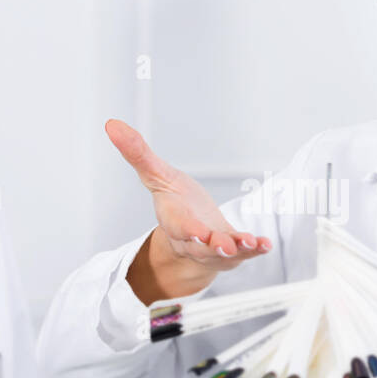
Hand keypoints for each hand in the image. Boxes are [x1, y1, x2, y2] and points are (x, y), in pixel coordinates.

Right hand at [105, 119, 272, 303]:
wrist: (192, 235)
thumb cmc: (176, 204)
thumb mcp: (157, 176)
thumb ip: (138, 154)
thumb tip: (112, 124)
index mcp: (174, 220)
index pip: (179, 227)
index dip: (188, 231)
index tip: (198, 233)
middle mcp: (194, 240)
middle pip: (202, 247)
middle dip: (213, 246)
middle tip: (226, 245)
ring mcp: (214, 248)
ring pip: (225, 253)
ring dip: (238, 248)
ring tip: (251, 243)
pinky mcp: (234, 250)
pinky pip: (245, 252)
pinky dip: (255, 248)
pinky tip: (265, 244)